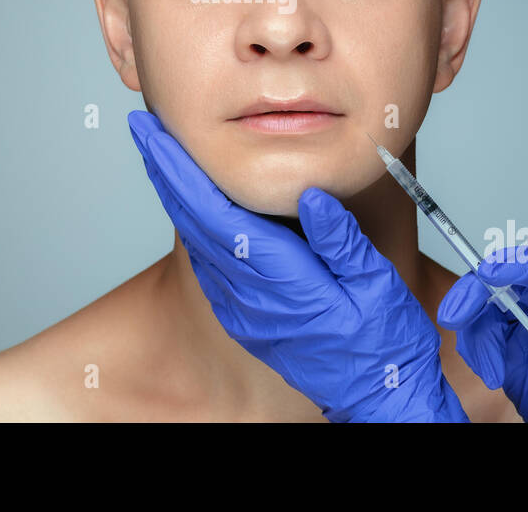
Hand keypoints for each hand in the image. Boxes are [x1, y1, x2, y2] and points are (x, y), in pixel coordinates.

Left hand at [128, 109, 467, 421]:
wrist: (378, 400)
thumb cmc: (385, 343)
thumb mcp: (378, 287)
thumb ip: (341, 241)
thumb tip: (311, 194)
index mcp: (284, 283)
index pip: (217, 216)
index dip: (181, 172)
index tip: (156, 135)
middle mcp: (251, 298)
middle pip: (193, 224)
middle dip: (165, 171)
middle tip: (143, 127)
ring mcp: (243, 312)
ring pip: (195, 243)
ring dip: (175, 195)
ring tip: (162, 152)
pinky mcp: (244, 319)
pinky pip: (208, 265)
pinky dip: (193, 225)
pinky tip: (191, 202)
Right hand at [437, 246, 527, 421]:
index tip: (491, 273)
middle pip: (519, 276)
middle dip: (480, 289)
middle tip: (456, 316)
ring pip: (493, 297)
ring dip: (476, 328)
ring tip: (488, 370)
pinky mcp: (514, 334)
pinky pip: (483, 323)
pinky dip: (475, 344)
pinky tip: (489, 371)